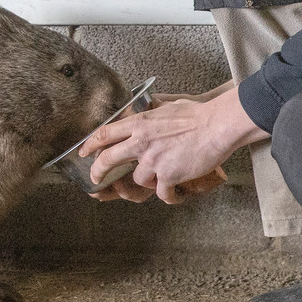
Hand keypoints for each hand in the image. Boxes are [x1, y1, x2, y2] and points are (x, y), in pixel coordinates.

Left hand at [80, 86, 267, 204]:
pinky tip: (174, 193)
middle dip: (98, 171)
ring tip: (163, 177)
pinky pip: (161, 193)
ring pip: (138, 179)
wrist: (217, 126)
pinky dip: (167, 195)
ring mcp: (153, 160)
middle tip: (95, 179)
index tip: (84, 152)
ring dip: (148, 181)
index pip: (105, 133)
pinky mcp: (167, 175)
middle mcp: (141, 141)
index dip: (90, 144)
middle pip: (108, 159)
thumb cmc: (198, 114)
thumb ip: (154, 110)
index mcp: (140, 123)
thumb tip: (151, 107)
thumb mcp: (168, 106)